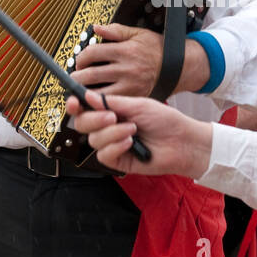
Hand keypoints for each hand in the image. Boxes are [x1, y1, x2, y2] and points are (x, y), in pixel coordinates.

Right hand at [66, 90, 213, 178]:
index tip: (74, 101)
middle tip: (112, 116)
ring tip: (132, 129)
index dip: (75, 105)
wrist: (182, 141)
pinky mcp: (118, 161)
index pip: (85, 109)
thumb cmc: (164, 121)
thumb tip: (87, 95)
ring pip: (93, 140)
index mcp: (111, 112)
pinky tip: (130, 142)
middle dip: (94, 119)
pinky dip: (115, 146)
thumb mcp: (138, 105)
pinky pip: (104, 154)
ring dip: (112, 132)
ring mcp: (112, 145)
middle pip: (83, 125)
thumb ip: (111, 102)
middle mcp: (109, 128)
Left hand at [73, 24, 163, 96]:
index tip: (79, 61)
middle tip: (74, 78)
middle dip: (77, 77)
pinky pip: (111, 103)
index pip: (92, 53)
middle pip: (91, 75)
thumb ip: (115, 30)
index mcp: (125, 50)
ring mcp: (130, 85)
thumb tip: (96, 27)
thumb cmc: (156, 49)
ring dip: (84, 92)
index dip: (80, 58)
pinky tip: (95, 100)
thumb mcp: (137, 34)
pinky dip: (100, 103)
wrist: (177, 65)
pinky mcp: (133, 98)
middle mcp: (126, 69)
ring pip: (98, 93)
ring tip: (80, 90)